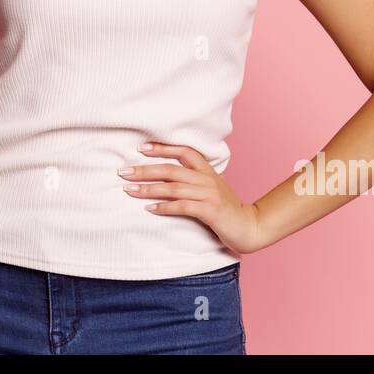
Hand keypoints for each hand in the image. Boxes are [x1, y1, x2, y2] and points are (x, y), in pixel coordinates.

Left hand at [120, 142, 264, 254]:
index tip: (140, 147)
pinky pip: (183, 207)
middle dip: (145, 170)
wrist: (250, 226)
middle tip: (123, 171)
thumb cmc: (226, 208)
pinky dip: (164, 207)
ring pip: (173, 188)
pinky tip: (149, 208)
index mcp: (206, 170)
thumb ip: (193, 179)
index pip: (183, 151)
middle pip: (171, 169)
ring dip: (148, 189)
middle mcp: (207, 179)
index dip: (161, 147)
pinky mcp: (210, 212)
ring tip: (129, 190)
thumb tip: (165, 175)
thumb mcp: (211, 187)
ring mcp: (209, 195)